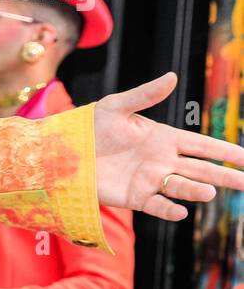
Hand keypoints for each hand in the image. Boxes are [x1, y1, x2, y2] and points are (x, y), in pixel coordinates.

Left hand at [94, 72, 243, 220]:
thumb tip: (172, 76)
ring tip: (210, 192)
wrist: (63, 152)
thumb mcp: (117, 106)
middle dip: (225, 176)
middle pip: (201, 169)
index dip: (225, 151)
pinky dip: (169, 210)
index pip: (202, 145)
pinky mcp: (134, 197)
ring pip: (182, 187)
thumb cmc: (90, 126)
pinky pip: (157, 206)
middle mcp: (162, 161)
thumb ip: (145, 94)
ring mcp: (150, 180)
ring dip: (197, 190)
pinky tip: (181, 212)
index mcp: (164, 138)